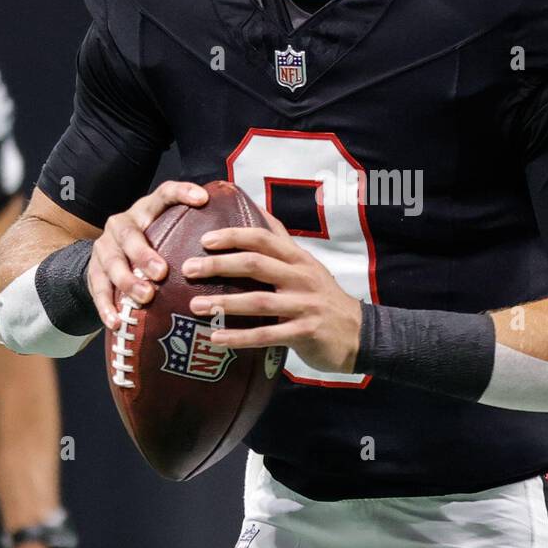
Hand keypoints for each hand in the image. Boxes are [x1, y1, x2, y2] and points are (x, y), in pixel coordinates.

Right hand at [86, 180, 207, 328]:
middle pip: (130, 234)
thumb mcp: (170, 233)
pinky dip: (106, 306)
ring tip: (144, 297)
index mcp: (147, 210)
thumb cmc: (154, 246)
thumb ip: (197, 232)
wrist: (109, 259)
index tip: (202, 200)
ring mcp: (105, 247)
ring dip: (127, 281)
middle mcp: (123, 224)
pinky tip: (116, 322)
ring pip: (111, 262)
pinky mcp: (92, 271)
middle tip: (162, 272)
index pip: (165, 193)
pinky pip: (96, 289)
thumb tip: (247, 231)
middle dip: (145, 253)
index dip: (182, 193)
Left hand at [182, 208, 362, 373]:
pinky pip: (267, 335)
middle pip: (256, 264)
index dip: (233, 236)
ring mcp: (304, 306)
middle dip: (220, 265)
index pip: (264, 238)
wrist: (359, 334)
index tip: (204, 239)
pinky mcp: (305, 333)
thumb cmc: (324, 298)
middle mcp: (302, 278)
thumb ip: (281, 242)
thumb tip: (256, 210)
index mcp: (299, 259)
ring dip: (224, 302)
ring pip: (259, 301)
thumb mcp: (307, 265)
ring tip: (195, 305)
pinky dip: (239, 338)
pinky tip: (215, 338)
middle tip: (188, 268)